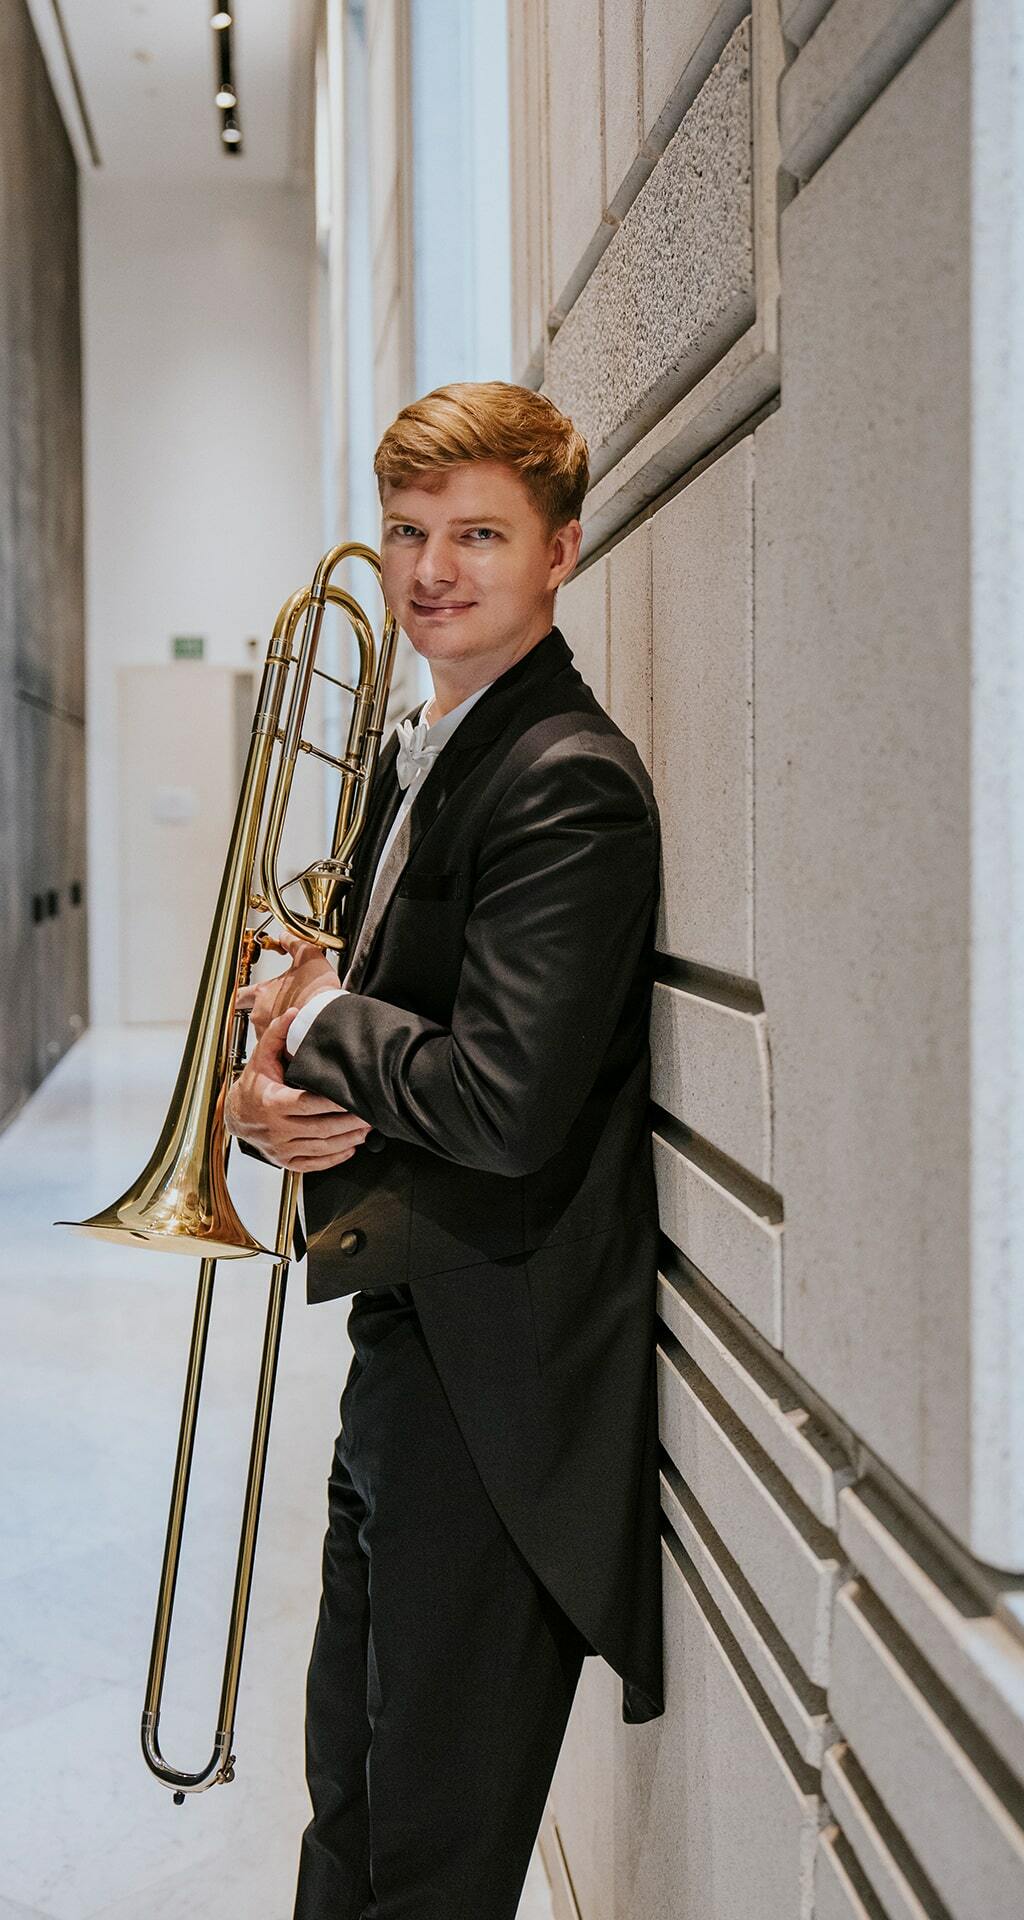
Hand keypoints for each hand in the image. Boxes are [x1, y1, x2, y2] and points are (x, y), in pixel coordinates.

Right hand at [225, 1010, 372, 1172]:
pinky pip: (314, 1164)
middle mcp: (276, 1129)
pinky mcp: (286, 1161)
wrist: (237, 1116)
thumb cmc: (254, 1085)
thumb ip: (277, 1034)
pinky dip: (335, 1158)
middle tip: (370, 1113)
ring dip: (347, 1139)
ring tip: (367, 1128)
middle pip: (320, 1128)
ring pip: (321, 1147)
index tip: (353, 1096)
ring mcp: (281, 1148)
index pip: (307, 1104)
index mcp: (272, 1103)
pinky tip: (352, 1147)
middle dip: (348, 1122)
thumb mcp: (261, 1058)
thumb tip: (293, 1013)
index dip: (332, 1103)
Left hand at [235, 929, 339, 1042]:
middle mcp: (260, 1014)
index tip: (239, 999)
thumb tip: (284, 935)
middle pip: (256, 1015)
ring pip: (268, 1031)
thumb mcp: (308, 955)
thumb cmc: (317, 990)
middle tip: (282, 1011)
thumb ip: (293, 943)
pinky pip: (279, 1044)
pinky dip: (287, 1040)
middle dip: (267, 1013)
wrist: (326, 1016)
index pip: (240, 995)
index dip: (239, 996)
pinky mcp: (281, 1047)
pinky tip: (300, 1034)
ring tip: (296, 1023)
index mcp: (263, 993)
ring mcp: (269, 1032)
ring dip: (278, 1027)